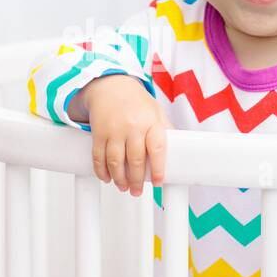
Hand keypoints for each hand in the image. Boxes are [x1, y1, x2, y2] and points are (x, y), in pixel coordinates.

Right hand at [71, 75, 170, 196]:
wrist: (109, 85)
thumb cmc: (135, 101)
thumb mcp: (155, 112)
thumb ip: (165, 130)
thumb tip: (178, 150)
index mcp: (150, 122)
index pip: (157, 149)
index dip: (157, 169)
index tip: (157, 182)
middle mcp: (132, 126)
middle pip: (135, 160)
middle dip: (136, 181)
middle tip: (136, 191)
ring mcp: (114, 130)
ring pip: (115, 162)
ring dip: (119, 179)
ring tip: (123, 187)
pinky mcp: (98, 133)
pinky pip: (98, 156)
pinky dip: (101, 171)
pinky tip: (106, 177)